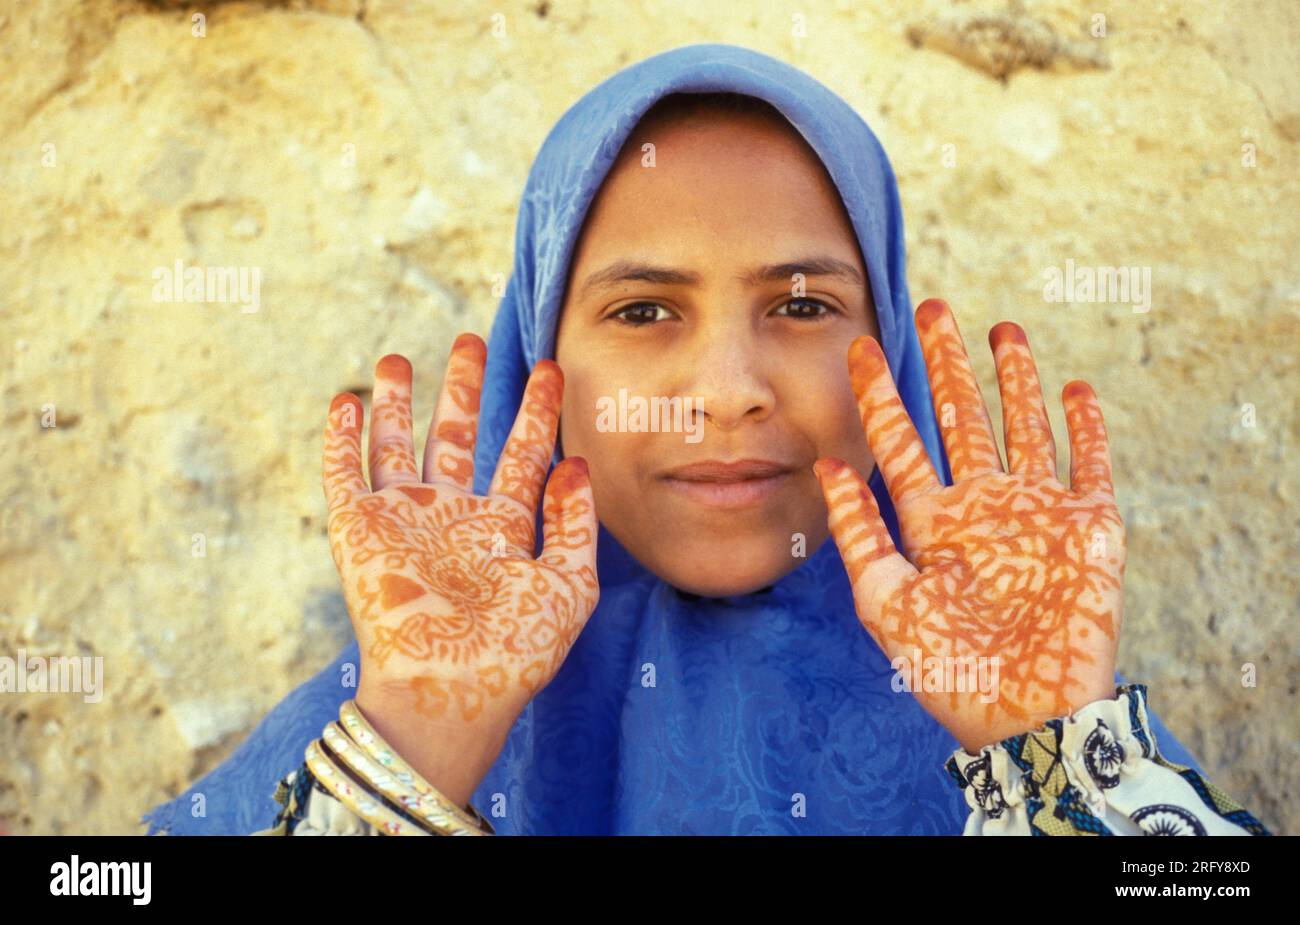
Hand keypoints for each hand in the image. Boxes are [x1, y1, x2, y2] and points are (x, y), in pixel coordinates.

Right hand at [322, 334, 599, 747]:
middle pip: (456, 438)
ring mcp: (403, 522)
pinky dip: (342, 438)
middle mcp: (451, 518)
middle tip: (471, 339)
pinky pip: (345, 475)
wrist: (451, 688)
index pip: (521, 455)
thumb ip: (575, 523)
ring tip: (395, 359)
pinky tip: (346, 402)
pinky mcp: (358, 531)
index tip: (551, 368)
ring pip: (397, 447)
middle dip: (464, 389)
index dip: (535, 412)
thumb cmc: (517, 650)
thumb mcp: (570, 584)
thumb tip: (575, 463)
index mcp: (501, 530)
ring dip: (396, 403)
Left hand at [814, 298, 1121, 752]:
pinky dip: (1084, 428)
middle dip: (946, 366)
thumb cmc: (949, 668)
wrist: (1023, 714)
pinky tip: (1075, 388)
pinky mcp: (1087, 527)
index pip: (900, 442)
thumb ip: (859, 533)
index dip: (879, 395)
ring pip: (1022, 428)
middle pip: (960, 419)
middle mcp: (980, 506)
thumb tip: (826, 466)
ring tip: (1002, 330)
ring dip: (1014, 381)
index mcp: (930, 521)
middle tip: (933, 306)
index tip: (860, 347)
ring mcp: (1035, 512)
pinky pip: (1088, 466)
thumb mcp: (886, 601)